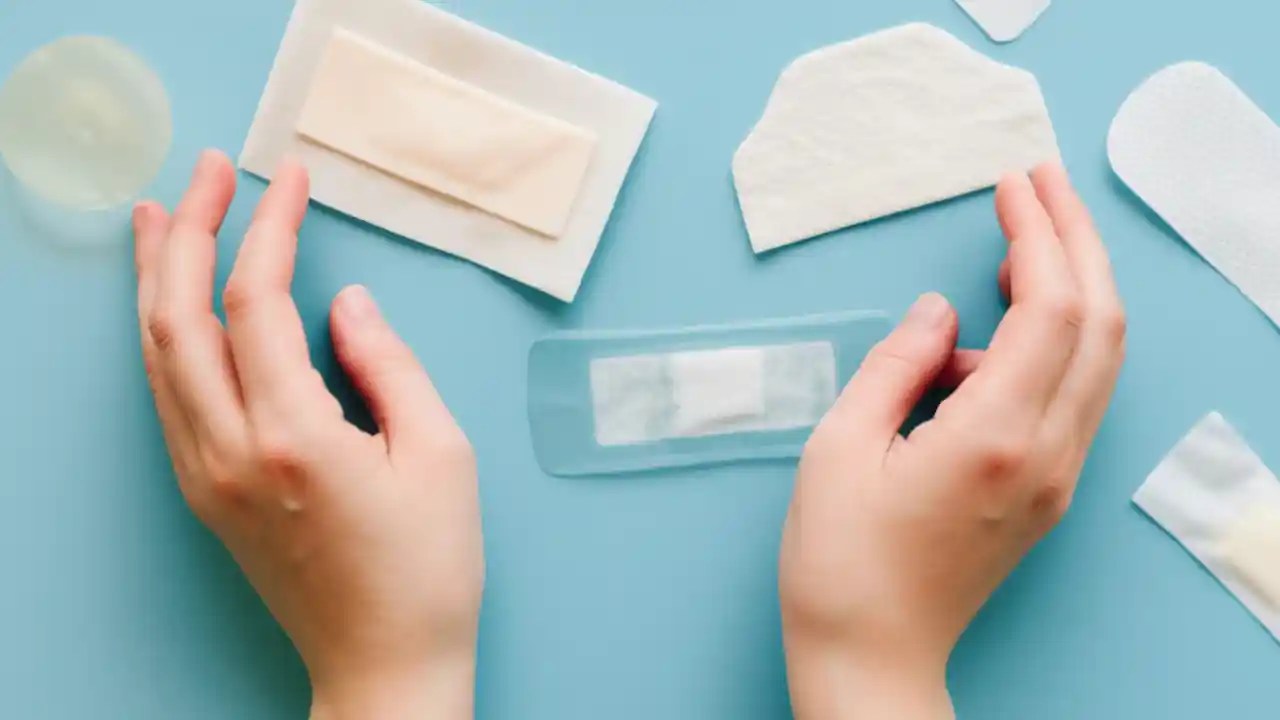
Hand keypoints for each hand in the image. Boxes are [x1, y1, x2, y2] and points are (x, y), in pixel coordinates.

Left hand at [133, 150, 483, 719]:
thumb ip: (390, 366)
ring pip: (155, 355)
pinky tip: (171, 304)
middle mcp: (230, 454)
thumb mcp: (440, 456)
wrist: (384, 667)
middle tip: (209, 170)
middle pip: (176, 317)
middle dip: (189, 232)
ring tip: (165, 215)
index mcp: (294, 438)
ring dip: (154, 277)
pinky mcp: (206, 494)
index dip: (269, 228)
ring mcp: (206, 477)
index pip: (257, 303)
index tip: (289, 177)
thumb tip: (346, 303)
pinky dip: (160, 334)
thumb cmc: (428, 571)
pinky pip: (166, 395)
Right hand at [780, 163, 1124, 718]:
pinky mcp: (1046, 492)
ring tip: (1010, 253)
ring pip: (1098, 358)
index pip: (1051, 307)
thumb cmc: (840, 562)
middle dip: (1078, 241)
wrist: (870, 654)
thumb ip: (895, 365)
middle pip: (1101, 322)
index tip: (1011, 186)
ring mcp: (1055, 478)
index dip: (1039, 234)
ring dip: (1072, 290)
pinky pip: (1071, 396)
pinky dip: (1051, 345)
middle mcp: (1046, 455)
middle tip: (1040, 185)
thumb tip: (939, 312)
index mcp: (994, 439)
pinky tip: (985, 344)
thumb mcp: (839, 448)